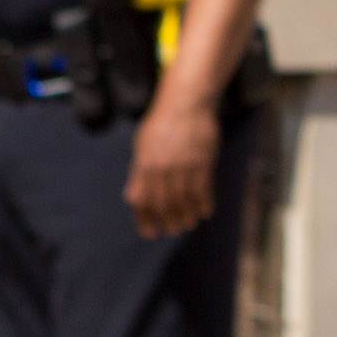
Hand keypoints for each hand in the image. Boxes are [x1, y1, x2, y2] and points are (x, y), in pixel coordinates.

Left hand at [125, 94, 220, 237]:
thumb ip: (138, 174)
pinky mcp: (203, 162)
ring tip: (187, 224)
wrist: (186, 104)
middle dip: (167, 221)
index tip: (150, 232)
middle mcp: (164, 168)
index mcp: (146, 165)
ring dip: (186, 215)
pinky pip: (203, 189)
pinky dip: (204, 203)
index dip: (145, 219)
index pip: (143, 200)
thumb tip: (132, 198)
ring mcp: (185, 166)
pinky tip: (204, 212)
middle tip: (171, 230)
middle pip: (164, 204)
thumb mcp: (142, 146)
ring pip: (184, 200)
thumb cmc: (161, 124)